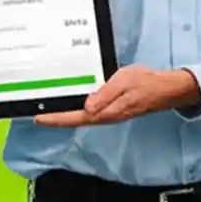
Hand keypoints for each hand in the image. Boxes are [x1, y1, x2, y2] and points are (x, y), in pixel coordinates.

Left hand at [34, 65, 198, 126]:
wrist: (165, 89)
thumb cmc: (145, 82)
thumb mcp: (124, 82)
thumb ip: (105, 94)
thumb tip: (87, 107)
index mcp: (107, 111)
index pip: (76, 117)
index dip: (56, 118)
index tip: (38, 117)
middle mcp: (105, 116)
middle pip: (75, 119)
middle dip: (55, 118)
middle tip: (35, 114)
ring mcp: (109, 114)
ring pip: (81, 117)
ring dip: (64, 115)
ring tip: (47, 111)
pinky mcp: (112, 109)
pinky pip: (89, 112)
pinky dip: (76, 110)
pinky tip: (70, 105)